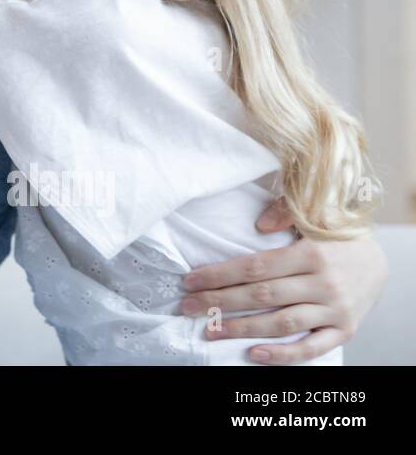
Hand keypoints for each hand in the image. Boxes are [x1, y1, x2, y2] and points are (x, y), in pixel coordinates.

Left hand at [178, 199, 387, 362]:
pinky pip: (312, 348)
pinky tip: (254, 354)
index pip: (255, 267)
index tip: (190, 281)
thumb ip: (284, 212)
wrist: (380, 260)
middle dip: (220, 302)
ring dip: (242, 329)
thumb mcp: (313, 215)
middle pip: (262, 296)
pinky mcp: (345, 330)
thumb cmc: (333, 236)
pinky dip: (284, 355)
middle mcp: (323, 283)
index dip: (220, 275)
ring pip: (282, 323)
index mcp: (310, 253)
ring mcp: (335, 309)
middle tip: (188, 307)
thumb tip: (259, 225)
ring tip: (210, 330)